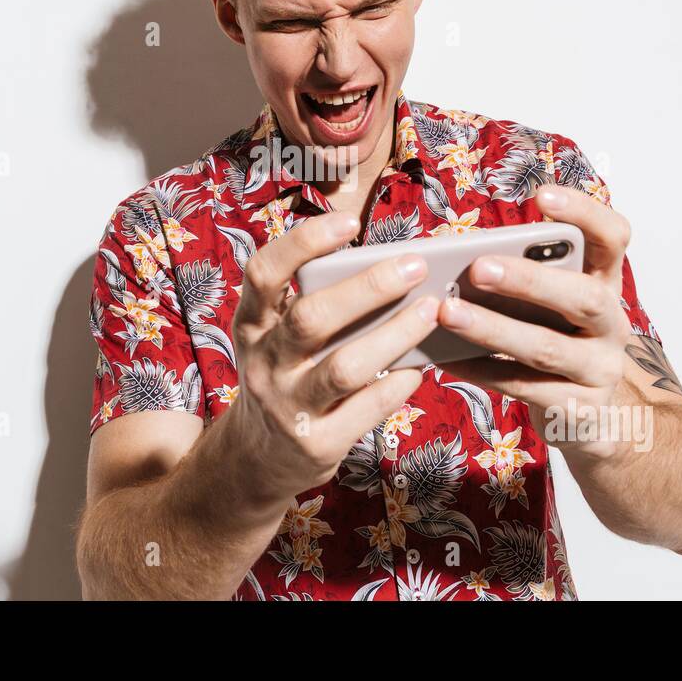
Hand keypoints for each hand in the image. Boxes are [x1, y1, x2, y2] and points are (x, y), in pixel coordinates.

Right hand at [227, 211, 441, 504]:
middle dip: (368, 288)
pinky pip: (366, 409)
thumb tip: (387, 269)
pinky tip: (421, 366)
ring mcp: (288, 407)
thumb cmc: (285, 376)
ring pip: (344, 367)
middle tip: (415, 267)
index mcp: (251, 325)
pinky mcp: (316, 444)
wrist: (258, 459)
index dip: (303, 243)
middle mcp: (263, 364)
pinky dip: (398, 383)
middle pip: (311, 318)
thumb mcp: (275, 339)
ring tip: (430, 311)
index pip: (263, 273)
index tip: (350, 222)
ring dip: (394, 335)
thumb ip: (311, 305)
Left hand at [438, 184, 634, 458]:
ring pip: (545, 347)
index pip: (614, 238)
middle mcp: (612, 325)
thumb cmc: (559, 342)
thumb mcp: (555, 306)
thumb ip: (528, 279)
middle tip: (478, 267)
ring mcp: (600, 370)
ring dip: (492, 328)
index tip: (543, 195)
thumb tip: (461, 255)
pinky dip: (481, 370)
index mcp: (605, 284)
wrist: (596, 420)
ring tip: (448, 312)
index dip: (586, 213)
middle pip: (584, 297)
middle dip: (529, 280)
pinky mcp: (577, 410)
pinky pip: (523, 387)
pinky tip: (446, 358)